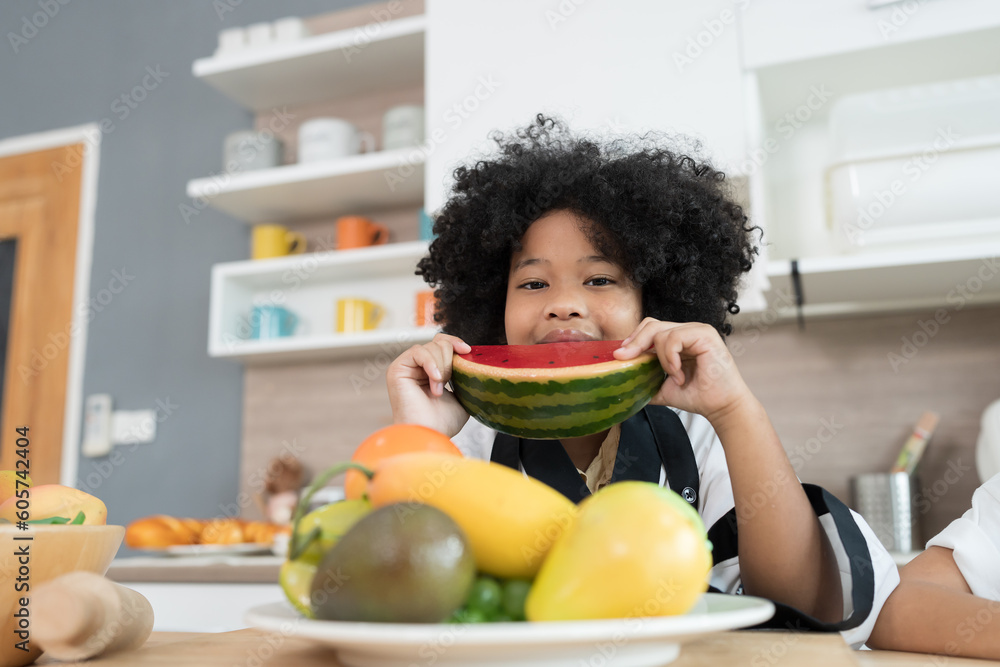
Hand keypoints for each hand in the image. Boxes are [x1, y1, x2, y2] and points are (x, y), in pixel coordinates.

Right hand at [386, 333, 471, 436]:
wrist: (428, 435)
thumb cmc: (442, 423)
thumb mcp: (461, 396)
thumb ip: (463, 377)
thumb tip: (470, 361)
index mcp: (429, 372)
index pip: (441, 344)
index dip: (455, 343)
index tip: (467, 351)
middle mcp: (416, 367)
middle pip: (437, 343)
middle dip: (449, 359)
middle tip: (449, 382)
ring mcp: (406, 367)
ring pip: (430, 347)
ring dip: (442, 366)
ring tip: (439, 389)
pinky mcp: (397, 368)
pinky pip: (418, 352)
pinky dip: (432, 364)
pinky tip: (436, 380)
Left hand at [613, 319, 751, 424]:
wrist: (720, 407)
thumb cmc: (698, 396)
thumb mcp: (663, 387)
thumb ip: (644, 380)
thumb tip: (620, 383)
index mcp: (677, 340)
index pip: (649, 329)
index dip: (633, 340)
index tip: (620, 356)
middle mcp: (687, 331)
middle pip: (651, 324)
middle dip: (635, 342)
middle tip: (625, 358)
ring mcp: (696, 330)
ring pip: (661, 333)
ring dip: (661, 359)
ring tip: (673, 377)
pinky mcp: (705, 334)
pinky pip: (675, 337)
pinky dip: (671, 357)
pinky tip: (678, 373)